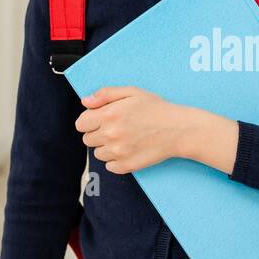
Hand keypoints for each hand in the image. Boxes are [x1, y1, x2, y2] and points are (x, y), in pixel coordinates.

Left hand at [75, 86, 190, 173]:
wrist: (178, 129)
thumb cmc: (156, 108)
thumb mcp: (132, 92)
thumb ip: (105, 94)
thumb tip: (85, 101)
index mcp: (108, 115)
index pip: (80, 124)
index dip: (89, 120)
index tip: (101, 119)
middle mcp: (110, 134)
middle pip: (87, 140)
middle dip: (98, 133)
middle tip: (116, 128)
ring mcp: (118, 152)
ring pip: (98, 154)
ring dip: (106, 147)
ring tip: (125, 138)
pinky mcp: (126, 165)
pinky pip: (109, 166)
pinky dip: (116, 160)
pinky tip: (129, 150)